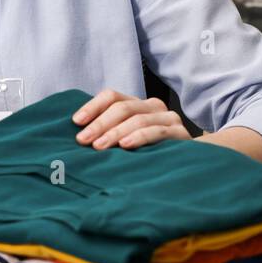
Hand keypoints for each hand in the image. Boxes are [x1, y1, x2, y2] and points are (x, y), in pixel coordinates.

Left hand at [71, 89, 192, 149]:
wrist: (186, 166)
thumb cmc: (147, 155)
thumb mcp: (125, 140)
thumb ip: (108, 133)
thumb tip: (79, 134)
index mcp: (137, 104)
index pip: (112, 96)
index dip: (93, 106)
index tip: (76, 121)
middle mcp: (153, 106)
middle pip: (122, 107)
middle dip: (99, 123)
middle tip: (83, 140)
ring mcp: (168, 118)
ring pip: (138, 119)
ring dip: (115, 132)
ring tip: (99, 145)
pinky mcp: (180, 133)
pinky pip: (157, 132)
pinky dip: (139, 137)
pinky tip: (125, 146)